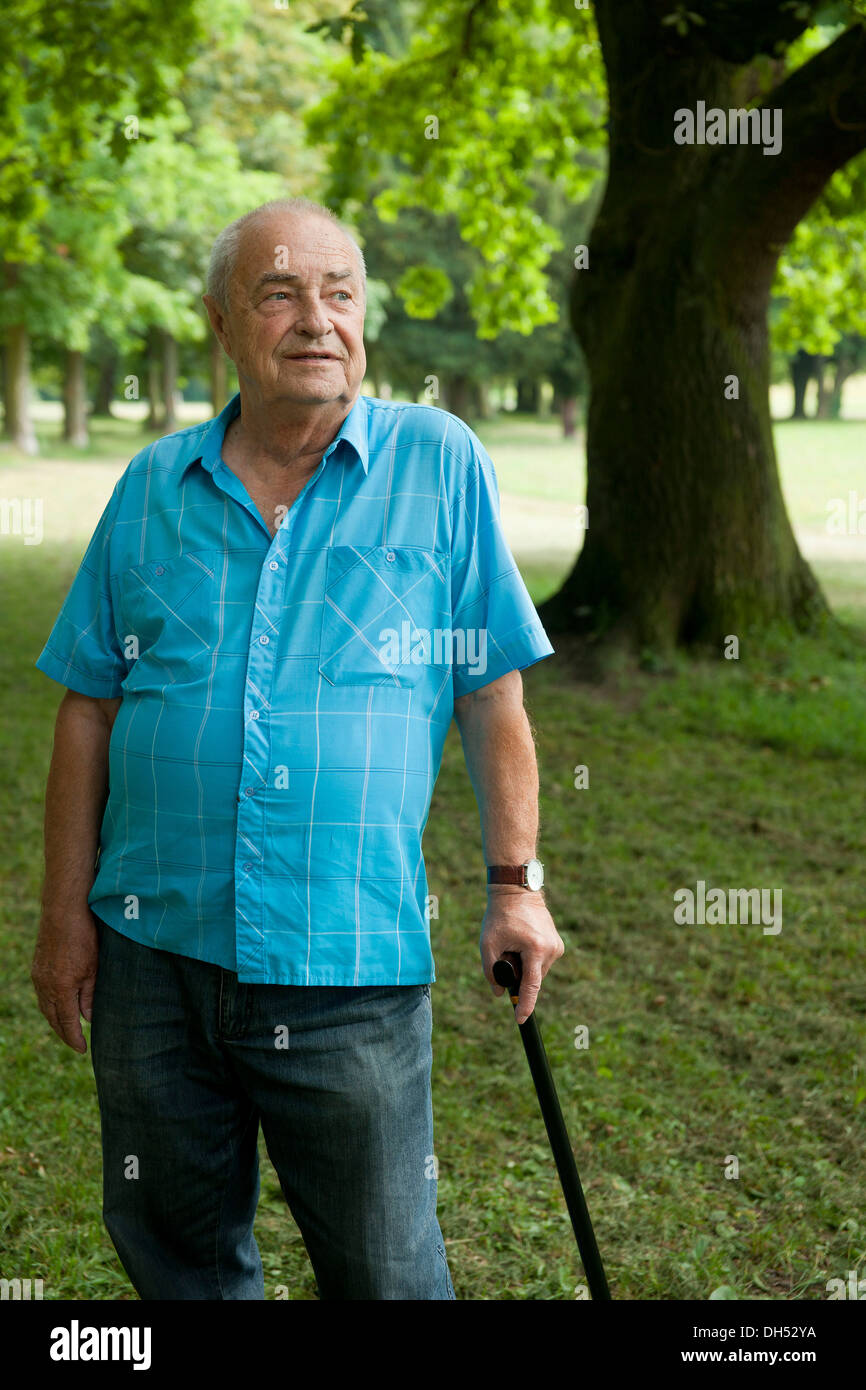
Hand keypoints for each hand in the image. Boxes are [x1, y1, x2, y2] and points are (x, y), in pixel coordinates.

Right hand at [30, 907, 99, 1053]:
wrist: (63, 911)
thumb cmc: (84, 937)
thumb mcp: (94, 968)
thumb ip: (90, 996)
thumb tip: (87, 1018)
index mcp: (61, 989)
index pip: (66, 1022)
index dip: (74, 1038)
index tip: (83, 1050)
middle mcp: (45, 986)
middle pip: (52, 1018)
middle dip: (64, 1033)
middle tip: (76, 1043)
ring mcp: (38, 976)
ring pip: (45, 1007)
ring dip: (55, 1020)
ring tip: (68, 1028)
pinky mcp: (37, 967)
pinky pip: (41, 994)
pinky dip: (50, 1004)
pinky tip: (58, 1005)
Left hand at [480, 888, 563, 1022]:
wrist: (517, 891)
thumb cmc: (500, 916)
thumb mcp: (488, 944)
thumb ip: (490, 972)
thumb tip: (499, 994)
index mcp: (535, 949)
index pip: (532, 986)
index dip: (525, 1005)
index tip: (520, 1020)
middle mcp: (551, 949)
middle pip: (533, 979)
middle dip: (518, 976)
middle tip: (505, 953)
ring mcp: (557, 946)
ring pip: (538, 972)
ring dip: (525, 967)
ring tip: (514, 943)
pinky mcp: (558, 944)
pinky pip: (542, 962)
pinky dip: (531, 960)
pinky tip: (522, 942)